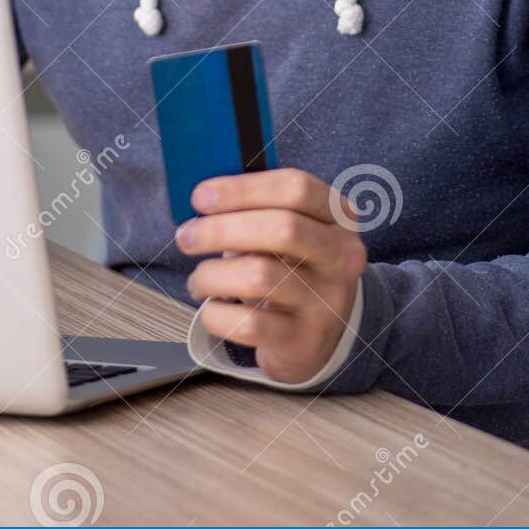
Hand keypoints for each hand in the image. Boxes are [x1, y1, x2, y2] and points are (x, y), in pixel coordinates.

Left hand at [176, 168, 366, 384]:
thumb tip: (203, 197)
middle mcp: (342, 256)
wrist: (317, 333)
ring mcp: (326, 301)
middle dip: (222, 229)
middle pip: (283, 228)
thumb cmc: (290, 267)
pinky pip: (249, 323)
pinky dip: (217, 313)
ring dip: (213, 274)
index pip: (296, 188)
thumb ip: (254, 208)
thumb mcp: (288, 229)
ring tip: (198, 279)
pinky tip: (211, 308)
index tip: (201, 196)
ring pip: (260, 277)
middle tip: (186, 237)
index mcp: (337, 217)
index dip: (243, 188)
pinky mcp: (304, 340)